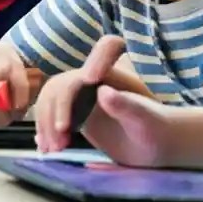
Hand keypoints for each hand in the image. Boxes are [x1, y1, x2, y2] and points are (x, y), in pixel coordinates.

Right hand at [36, 35, 173, 165]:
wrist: (155, 144)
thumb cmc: (157, 130)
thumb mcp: (144, 120)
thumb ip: (127, 106)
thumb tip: (102, 91)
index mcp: (114, 74)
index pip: (102, 51)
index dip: (89, 66)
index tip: (78, 105)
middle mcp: (93, 80)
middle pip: (62, 85)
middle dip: (55, 112)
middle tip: (60, 143)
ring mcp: (81, 96)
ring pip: (51, 99)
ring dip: (46, 123)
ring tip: (52, 150)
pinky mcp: (75, 111)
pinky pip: (52, 113)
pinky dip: (46, 128)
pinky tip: (45, 146)